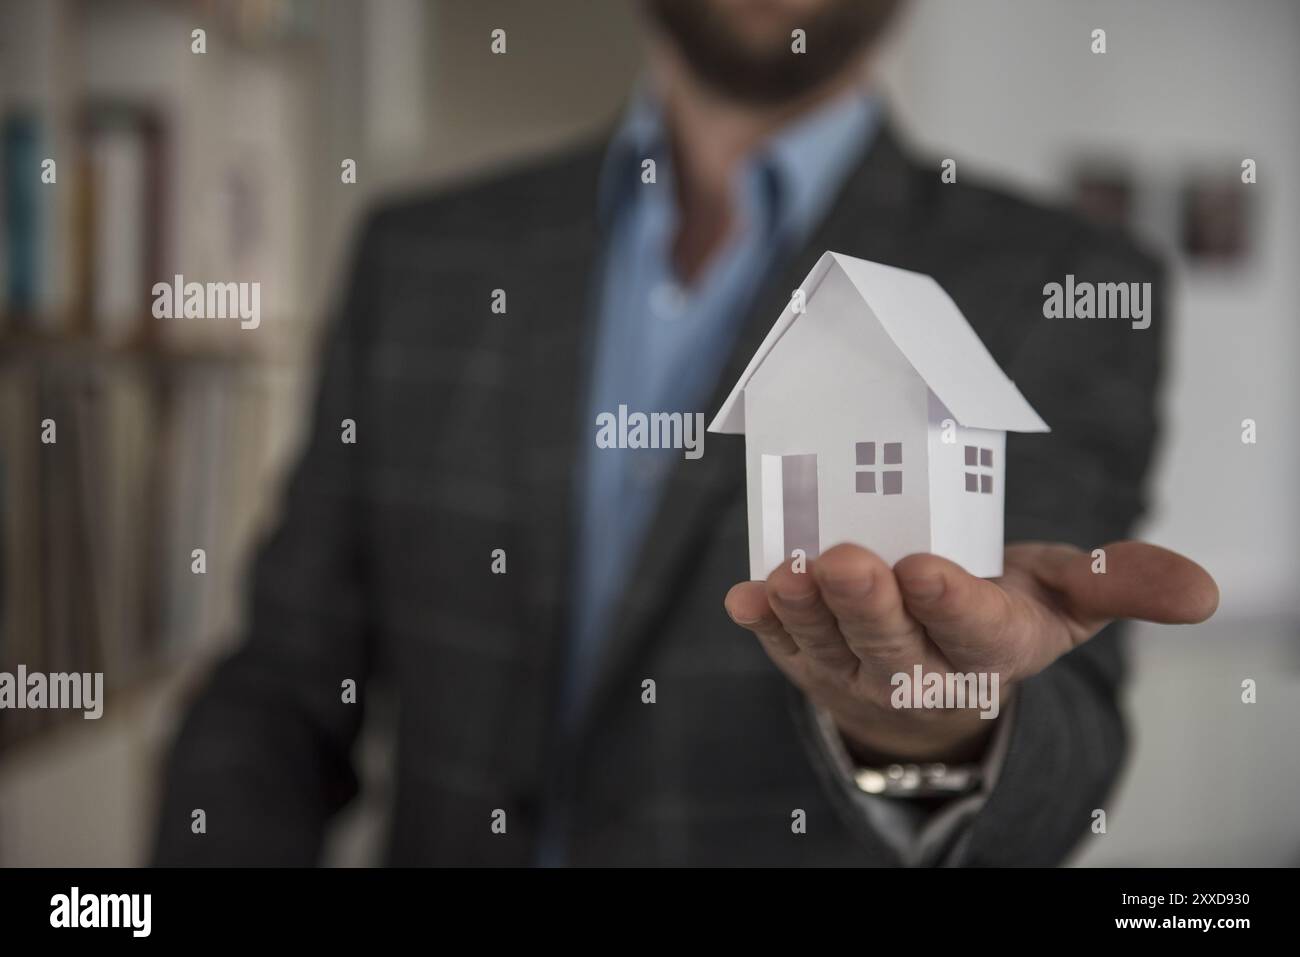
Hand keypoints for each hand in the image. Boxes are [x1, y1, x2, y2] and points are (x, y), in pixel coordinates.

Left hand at [724, 541, 1217, 763]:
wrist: (934, 662)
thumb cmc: (999, 609)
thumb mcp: (1063, 595)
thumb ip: (1121, 583)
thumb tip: (1205, 591)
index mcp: (989, 647)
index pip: (972, 631)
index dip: (950, 604)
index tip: (928, 568)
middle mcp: (920, 669)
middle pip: (890, 643)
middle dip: (865, 604)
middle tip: (844, 559)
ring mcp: (856, 669)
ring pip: (827, 644)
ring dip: (803, 610)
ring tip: (783, 572)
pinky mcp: (810, 658)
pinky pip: (782, 644)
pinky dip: (761, 622)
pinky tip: (744, 598)